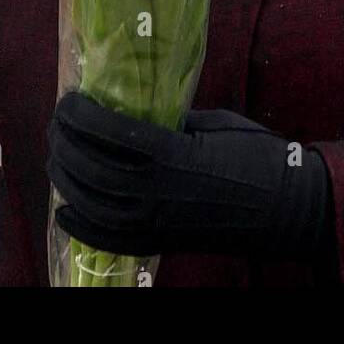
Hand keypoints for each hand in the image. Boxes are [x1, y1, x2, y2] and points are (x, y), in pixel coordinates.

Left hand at [47, 91, 334, 263]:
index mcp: (171, 153)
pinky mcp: (160, 242)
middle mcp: (156, 191)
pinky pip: (109, 239)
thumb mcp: (214, 122)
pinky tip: (65, 211)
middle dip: (65, 144)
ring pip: (92, 204)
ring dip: (66, 179)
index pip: (107, 133)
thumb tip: (139, 112)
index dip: (80, 116)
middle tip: (57, 125)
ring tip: (57, 157)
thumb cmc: (256, 155)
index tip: (68, 101)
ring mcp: (156, 222)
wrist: (286, 207)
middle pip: (91, 169)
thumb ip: (171, 121)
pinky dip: (80, 226)